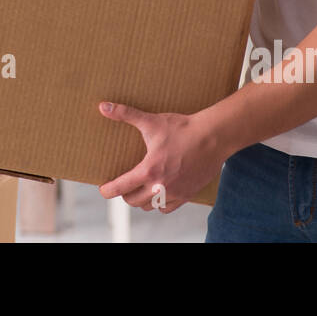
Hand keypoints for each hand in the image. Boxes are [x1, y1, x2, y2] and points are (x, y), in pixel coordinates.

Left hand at [96, 101, 224, 212]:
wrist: (214, 137)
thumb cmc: (183, 128)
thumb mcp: (152, 121)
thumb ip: (126, 114)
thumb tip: (103, 106)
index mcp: (149, 170)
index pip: (121, 187)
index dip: (108, 190)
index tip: (103, 190)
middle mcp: (160, 186)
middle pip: (133, 201)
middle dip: (125, 194)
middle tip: (123, 185)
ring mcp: (175, 192)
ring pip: (149, 206)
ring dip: (141, 200)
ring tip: (139, 189)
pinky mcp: (187, 195)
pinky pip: (167, 208)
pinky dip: (159, 204)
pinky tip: (158, 194)